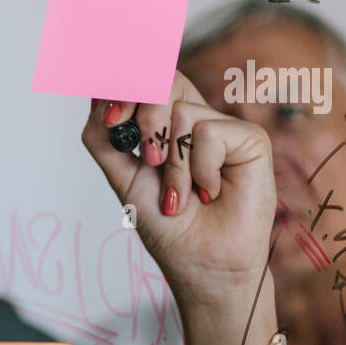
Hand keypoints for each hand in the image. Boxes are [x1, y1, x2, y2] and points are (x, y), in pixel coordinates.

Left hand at [82, 73, 276, 305]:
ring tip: (181, 195)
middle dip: (143, 118)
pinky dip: (200, 170)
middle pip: (163, 79)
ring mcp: (223, 127)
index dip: (125, 84)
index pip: (145, 81)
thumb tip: (95, 97)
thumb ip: (104, 138)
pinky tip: (210, 192)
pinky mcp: (250, 139)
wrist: (202, 265)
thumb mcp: (122, 178)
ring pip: (181, 112)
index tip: (109, 114)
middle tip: (149, 161)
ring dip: (172, 165)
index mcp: (165, 124)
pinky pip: (208, 132)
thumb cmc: (169, 227)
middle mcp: (195, 119)